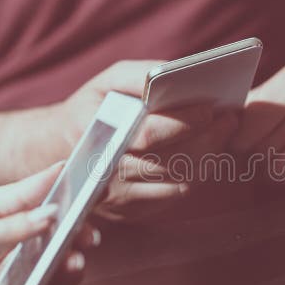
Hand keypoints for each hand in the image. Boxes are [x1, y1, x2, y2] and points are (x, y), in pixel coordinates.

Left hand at [0, 163, 99, 284]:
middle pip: (76, 243)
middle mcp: (39, 251)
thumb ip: (18, 201)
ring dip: (73, 269)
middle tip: (85, 235)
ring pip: (69, 276)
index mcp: (32, 220)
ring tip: (69, 263)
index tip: (99, 189)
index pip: (69, 209)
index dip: (87, 199)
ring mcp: (35, 280)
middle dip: (85, 238)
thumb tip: (55, 191)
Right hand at [61, 60, 235, 220]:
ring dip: (207, 159)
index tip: (211, 108)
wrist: (54, 150)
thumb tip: (174, 73)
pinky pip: (172, 196)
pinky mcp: (131, 211)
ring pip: (177, 183)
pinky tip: (207, 154)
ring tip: (224, 134)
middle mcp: (109, 174)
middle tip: (230, 119)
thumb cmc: (89, 108)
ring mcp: (120, 198)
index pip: (150, 134)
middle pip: (171, 163)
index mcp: (101, 137)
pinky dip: (195, 174)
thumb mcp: (105, 82)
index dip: (185, 122)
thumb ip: (137, 76)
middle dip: (207, 140)